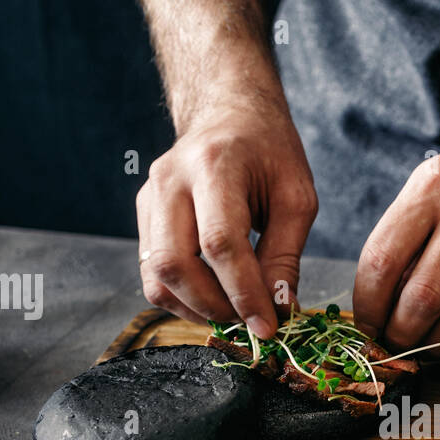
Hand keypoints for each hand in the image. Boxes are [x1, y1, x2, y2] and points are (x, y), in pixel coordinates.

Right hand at [136, 99, 317, 337]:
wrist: (228, 113)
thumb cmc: (269, 151)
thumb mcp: (296, 197)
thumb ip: (286, 255)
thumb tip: (278, 310)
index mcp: (214, 165)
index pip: (220, 243)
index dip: (243, 293)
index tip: (267, 326)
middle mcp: (170, 180)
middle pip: (175, 264)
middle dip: (215, 306)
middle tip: (250, 320)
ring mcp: (149, 197)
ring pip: (156, 275)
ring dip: (195, 308)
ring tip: (234, 311)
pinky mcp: (143, 214)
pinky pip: (152, 273)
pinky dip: (182, 298)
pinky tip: (213, 297)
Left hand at [352, 118, 439, 355]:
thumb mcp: (432, 182)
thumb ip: (404, 235)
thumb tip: (380, 303)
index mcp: (433, 188)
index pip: (382, 263)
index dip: (367, 307)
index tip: (366, 324)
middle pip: (422, 300)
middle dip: (399, 336)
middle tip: (394, 344)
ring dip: (434, 346)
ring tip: (423, 348)